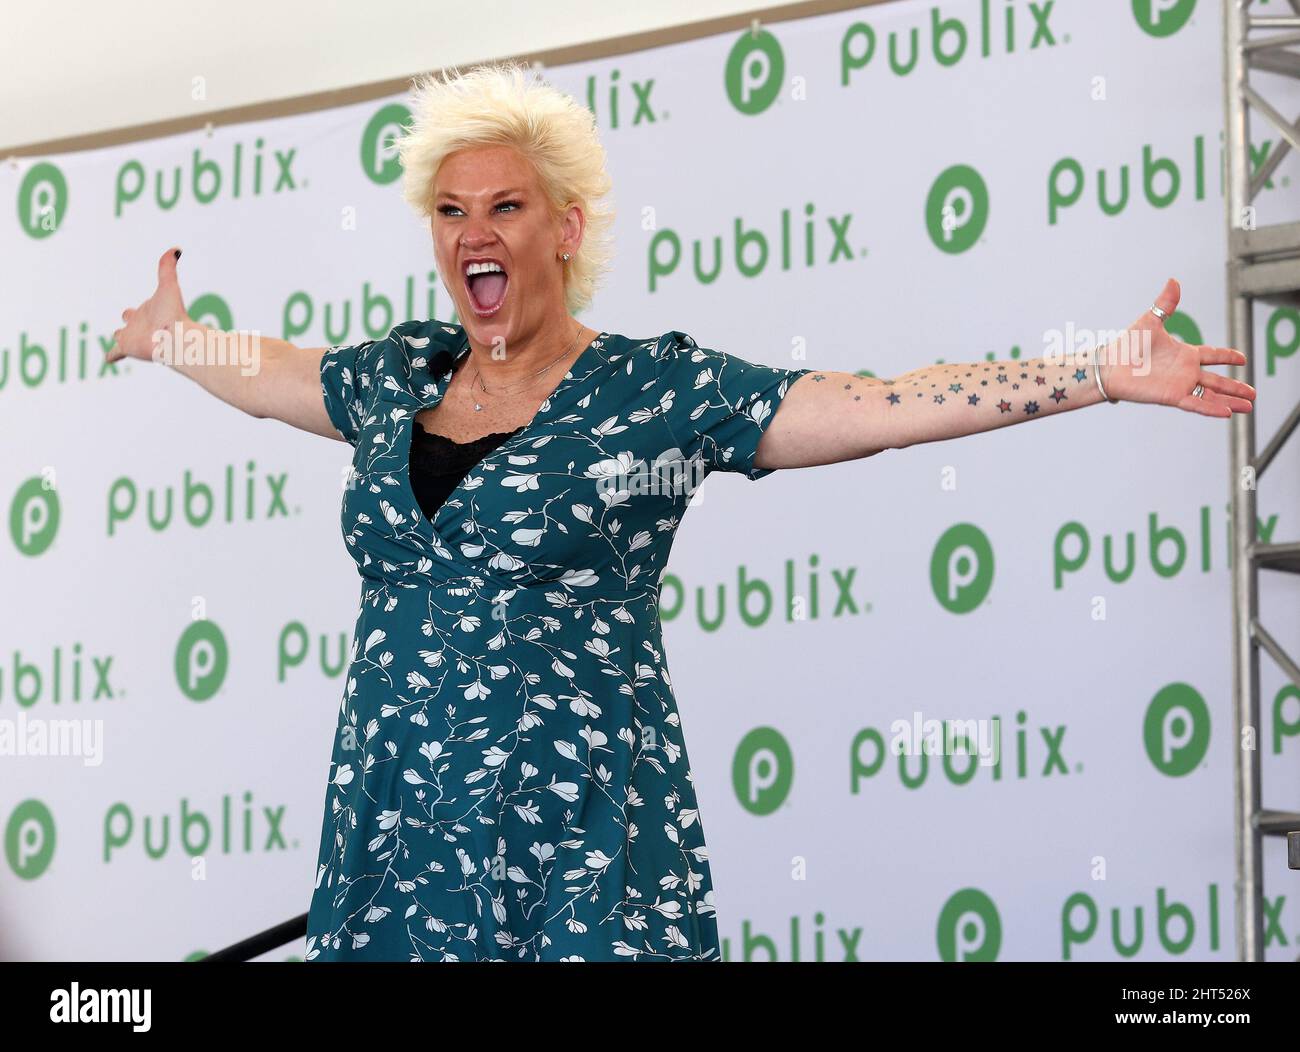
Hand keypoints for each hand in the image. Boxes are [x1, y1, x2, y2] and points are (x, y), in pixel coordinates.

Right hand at [107, 246, 189, 364]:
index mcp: (147, 312)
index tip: (139, 309)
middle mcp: (139, 325)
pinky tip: (109, 360)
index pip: (137, 310)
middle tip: (130, 320)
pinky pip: (114, 354)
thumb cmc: (174, 314)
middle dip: (129, 320)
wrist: (175, 337)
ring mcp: (132, 337)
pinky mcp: (127, 348)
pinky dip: (111, 356)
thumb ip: (167, 268)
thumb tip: (176, 249)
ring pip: (121, 337)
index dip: (138, 310)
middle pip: (129, 321)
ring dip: (120, 338)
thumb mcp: (168, 286)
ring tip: (120, 340)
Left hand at [1098, 278, 1254, 417]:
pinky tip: (1228, 413)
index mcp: (1184, 353)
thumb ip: (1166, 303)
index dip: (1227, 356)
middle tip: (1253, 393)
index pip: (1212, 355)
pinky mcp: (1172, 396)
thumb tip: (1173, 280)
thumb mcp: (1151, 321)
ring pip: (1211, 395)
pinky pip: (1196, 404)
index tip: (1243, 358)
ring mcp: (1180, 385)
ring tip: (1249, 407)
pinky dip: (1212, 408)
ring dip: (1230, 400)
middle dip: (1236, 387)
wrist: (1109, 365)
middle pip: (1217, 381)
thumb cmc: (1127, 344)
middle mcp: (1184, 371)